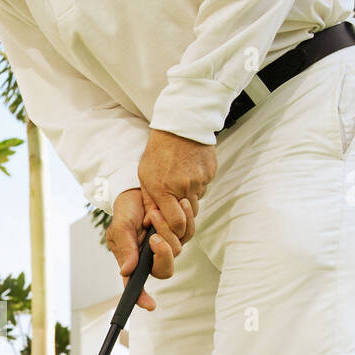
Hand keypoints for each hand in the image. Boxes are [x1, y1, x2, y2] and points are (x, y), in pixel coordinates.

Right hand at [106, 187, 192, 310]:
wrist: (139, 190)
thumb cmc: (126, 210)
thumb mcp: (120, 226)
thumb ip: (125, 248)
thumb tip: (126, 272)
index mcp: (133, 261)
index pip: (136, 286)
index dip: (142, 298)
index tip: (150, 305)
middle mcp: (151, 258)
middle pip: (164, 270)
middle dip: (162, 254)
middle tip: (154, 237)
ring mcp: (167, 246)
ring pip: (177, 250)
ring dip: (166, 229)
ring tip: (153, 212)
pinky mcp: (179, 233)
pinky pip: (187, 232)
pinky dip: (182, 219)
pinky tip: (176, 206)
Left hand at [137, 128, 214, 242]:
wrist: (180, 126)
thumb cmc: (158, 151)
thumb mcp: (145, 175)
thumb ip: (148, 201)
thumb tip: (150, 222)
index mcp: (164, 190)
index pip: (177, 223)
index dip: (176, 229)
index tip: (172, 226)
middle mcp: (183, 187)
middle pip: (190, 215)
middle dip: (182, 213)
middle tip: (175, 202)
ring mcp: (199, 180)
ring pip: (197, 201)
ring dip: (189, 198)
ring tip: (180, 182)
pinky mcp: (210, 173)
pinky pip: (204, 187)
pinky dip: (197, 185)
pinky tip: (188, 172)